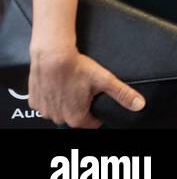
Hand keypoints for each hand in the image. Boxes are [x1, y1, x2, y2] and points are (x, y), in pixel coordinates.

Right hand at [27, 45, 144, 127]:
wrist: (52, 54)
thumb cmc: (77, 67)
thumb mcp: (105, 80)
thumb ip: (122, 94)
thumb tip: (139, 105)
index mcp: (76, 118)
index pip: (92, 123)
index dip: (98, 112)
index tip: (98, 100)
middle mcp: (59, 118)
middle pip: (75, 117)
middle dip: (81, 106)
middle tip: (84, 89)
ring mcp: (45, 110)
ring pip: (59, 111)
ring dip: (66, 103)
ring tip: (72, 86)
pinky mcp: (34, 101)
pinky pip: (46, 104)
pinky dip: (52, 97)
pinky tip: (59, 85)